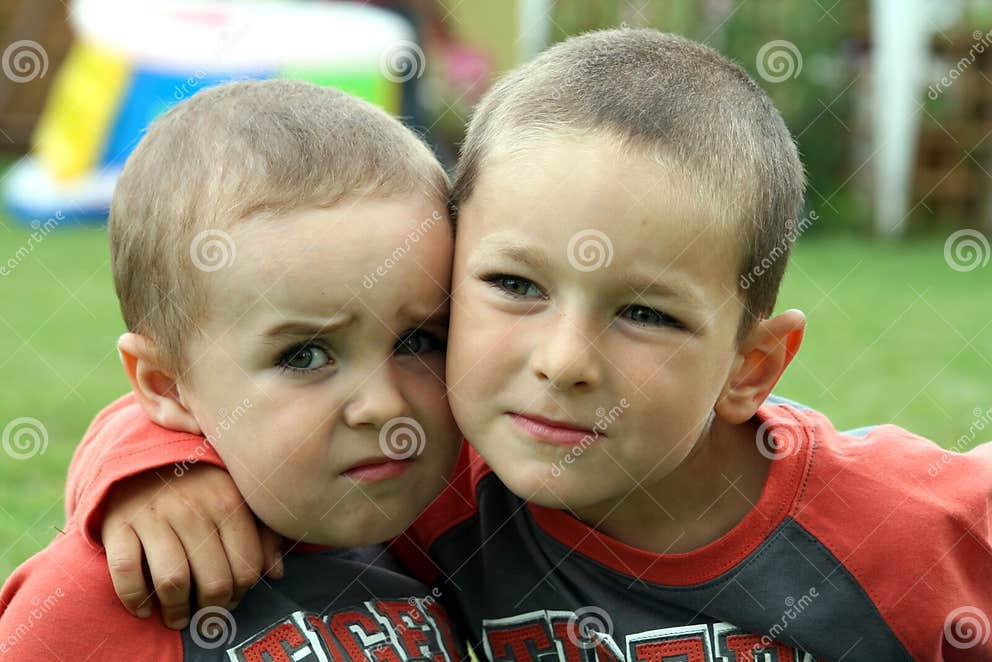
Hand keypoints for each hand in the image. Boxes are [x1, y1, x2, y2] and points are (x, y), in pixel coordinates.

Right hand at [101, 463, 283, 628]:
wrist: (144, 452)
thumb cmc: (200, 480)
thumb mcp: (237, 495)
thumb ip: (262, 532)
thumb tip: (276, 573)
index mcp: (228, 501)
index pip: (246, 567)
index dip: (242, 593)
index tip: (232, 598)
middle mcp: (193, 508)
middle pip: (214, 582)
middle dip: (213, 608)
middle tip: (207, 612)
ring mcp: (154, 516)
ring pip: (173, 583)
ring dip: (177, 611)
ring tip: (178, 617)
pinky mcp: (118, 524)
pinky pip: (126, 573)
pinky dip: (135, 599)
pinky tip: (144, 608)